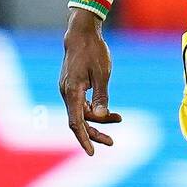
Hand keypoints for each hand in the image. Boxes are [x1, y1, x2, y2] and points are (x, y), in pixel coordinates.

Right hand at [59, 11, 121, 155]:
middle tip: (112, 142)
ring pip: (82, 114)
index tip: (92, 153)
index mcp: (72, 92)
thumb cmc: (93, 51)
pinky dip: (95, 110)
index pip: (76, 123)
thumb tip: (101, 116)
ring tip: (119, 119)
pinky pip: (82, 105)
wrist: (81, 33)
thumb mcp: (102, 74)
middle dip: (95, 133)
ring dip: (98, 120)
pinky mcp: (73, 87)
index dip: (84, 139)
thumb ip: (101, 96)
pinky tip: (110, 112)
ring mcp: (69, 91)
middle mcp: (67, 93)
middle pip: (79, 122)